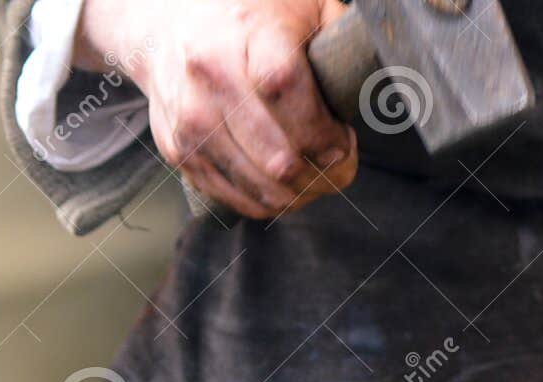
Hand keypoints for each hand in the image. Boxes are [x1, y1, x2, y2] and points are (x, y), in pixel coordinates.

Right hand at [76, 0, 356, 217]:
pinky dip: (274, 202)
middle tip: (338, 160)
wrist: (169, 21)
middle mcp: (209, 75)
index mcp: (246, 33)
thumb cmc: (252, 16)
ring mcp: (190, 118)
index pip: (286, 90)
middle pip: (279, 157)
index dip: (323, 130)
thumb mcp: (304, 8)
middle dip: (325, 173)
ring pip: (263, 190)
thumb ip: (340, 45)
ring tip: (317, 172)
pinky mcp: (179, 151)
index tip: (344, 140)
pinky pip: (240, 201)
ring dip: (304, 194)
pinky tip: (288, 181)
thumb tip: (373, 92)